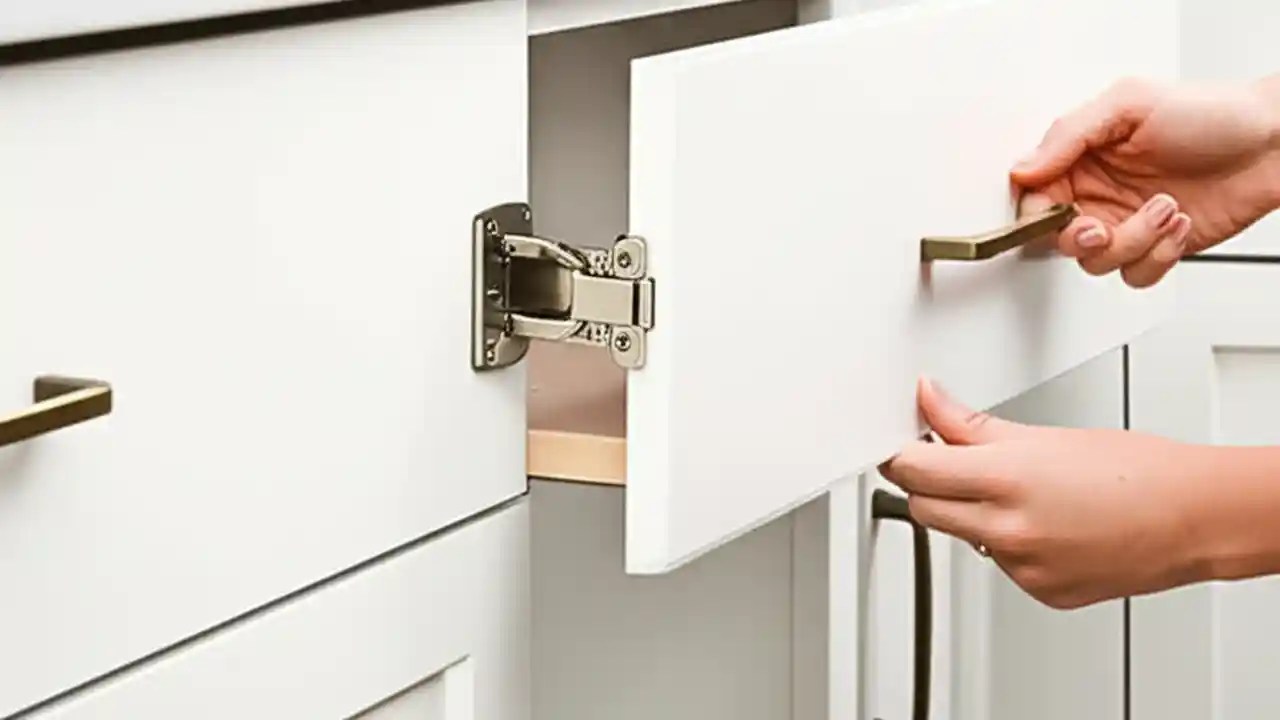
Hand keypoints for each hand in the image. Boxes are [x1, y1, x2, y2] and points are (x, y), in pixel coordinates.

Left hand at [879, 378, 1210, 609]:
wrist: (1194, 518)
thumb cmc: (1135, 471)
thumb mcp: (1043, 434)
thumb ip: (971, 424)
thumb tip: (928, 400)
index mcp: (1006, 479)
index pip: (913, 470)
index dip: (898, 455)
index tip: (899, 444)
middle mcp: (1008, 528)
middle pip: (923, 508)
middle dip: (926, 484)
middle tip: (945, 461)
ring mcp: (1022, 566)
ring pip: (962, 536)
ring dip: (970, 513)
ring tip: (1019, 491)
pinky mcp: (1039, 591)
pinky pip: (1000, 563)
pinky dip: (1009, 542)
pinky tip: (1046, 523)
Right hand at [1013, 76, 1279, 287]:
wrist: (1274, 143)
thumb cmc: (1212, 114)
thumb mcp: (1129, 104)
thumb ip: (1069, 135)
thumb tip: (1023, 169)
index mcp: (1081, 158)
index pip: (1034, 198)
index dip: (1040, 214)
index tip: (1062, 214)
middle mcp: (1097, 193)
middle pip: (1058, 239)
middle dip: (1083, 239)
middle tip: (1102, 227)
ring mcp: (1125, 223)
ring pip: (1096, 263)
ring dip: (1133, 242)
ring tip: (1165, 208)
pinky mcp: (1155, 248)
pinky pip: (1135, 275)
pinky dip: (1157, 256)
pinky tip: (1178, 223)